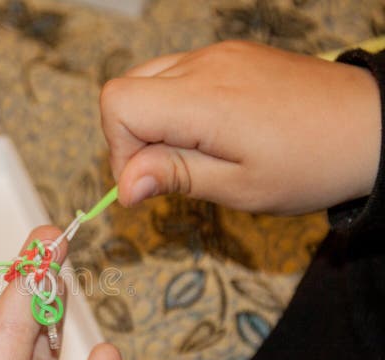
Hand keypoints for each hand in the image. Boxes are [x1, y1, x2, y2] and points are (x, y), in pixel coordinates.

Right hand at [100, 40, 379, 214]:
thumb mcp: (240, 187)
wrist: (373, 126)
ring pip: (149, 80)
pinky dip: (177, 106)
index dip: (118, 147)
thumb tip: (123, 187)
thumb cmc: (311, 164)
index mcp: (203, 98)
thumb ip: (175, 177)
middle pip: (126, 88)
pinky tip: (212, 131)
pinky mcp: (232, 55)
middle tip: (171, 171)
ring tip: (194, 151)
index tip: (148, 180)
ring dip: (155, 121)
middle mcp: (205, 64)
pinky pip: (179, 74)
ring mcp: (219, 54)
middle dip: (133, 136)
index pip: (118, 103)